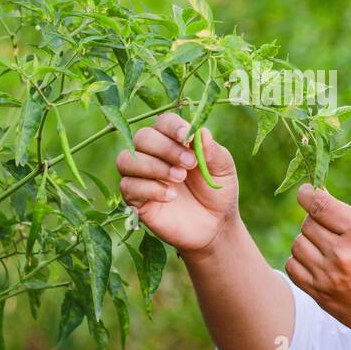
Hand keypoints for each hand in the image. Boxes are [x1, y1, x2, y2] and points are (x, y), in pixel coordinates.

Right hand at [116, 112, 237, 253]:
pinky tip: (171, 196)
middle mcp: (152, 155)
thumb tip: (201, 131)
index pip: (162, 122)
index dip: (172, 126)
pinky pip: (128, 186)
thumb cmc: (217, 191)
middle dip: (165, 148)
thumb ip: (212, 150)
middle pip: (142, 137)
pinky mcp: (136, 200)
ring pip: (127, 160)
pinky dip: (149, 188)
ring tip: (180, 178)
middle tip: (189, 164)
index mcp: (173, 141)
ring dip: (153, 166)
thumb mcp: (223, 168)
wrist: (215, 227)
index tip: (187, 136)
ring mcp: (141, 177)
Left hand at [285, 183, 350, 341]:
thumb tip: (317, 196)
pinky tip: (316, 262)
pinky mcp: (321, 295)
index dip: (306, 194)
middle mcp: (342, 254)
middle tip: (330, 228)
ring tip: (326, 247)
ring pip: (297, 245)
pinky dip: (300, 261)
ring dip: (308, 242)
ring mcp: (329, 277)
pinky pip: (293, 268)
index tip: (306, 193)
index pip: (319, 205)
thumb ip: (349, 213)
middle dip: (316, 221)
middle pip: (307, 224)